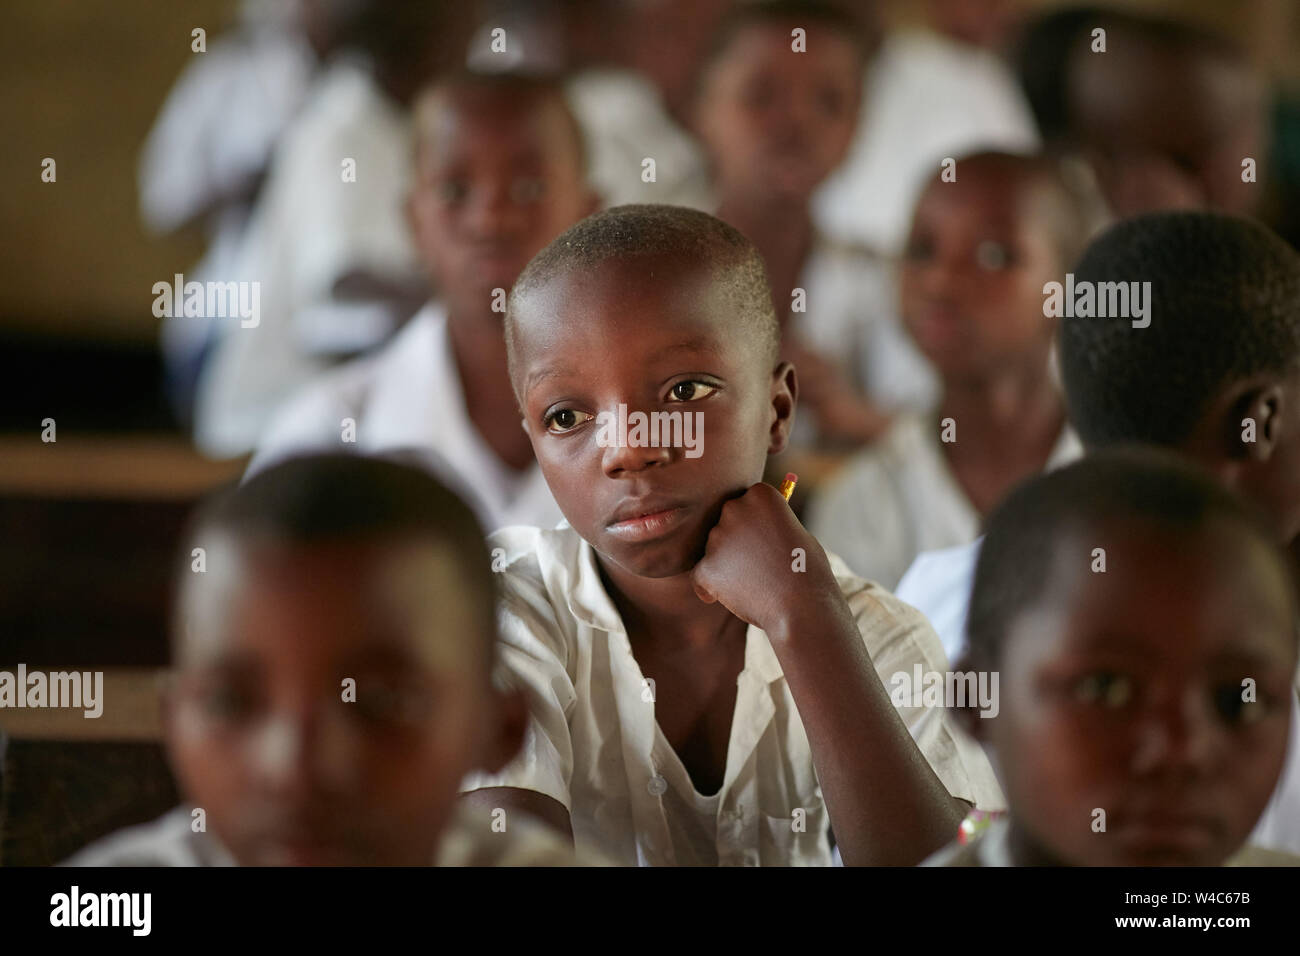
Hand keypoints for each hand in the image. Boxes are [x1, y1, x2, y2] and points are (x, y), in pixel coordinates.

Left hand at [689, 482, 838, 632]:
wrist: (804, 606)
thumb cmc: (808, 572)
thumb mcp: (796, 534)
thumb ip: (769, 526)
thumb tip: (748, 529)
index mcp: (760, 494)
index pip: (747, 502)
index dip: (756, 524)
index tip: (766, 541)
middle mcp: (735, 508)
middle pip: (727, 521)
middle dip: (737, 540)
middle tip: (757, 566)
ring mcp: (718, 537)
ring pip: (714, 548)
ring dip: (726, 564)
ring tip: (754, 585)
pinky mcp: (706, 566)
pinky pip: (700, 574)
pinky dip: (709, 587)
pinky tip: (725, 597)